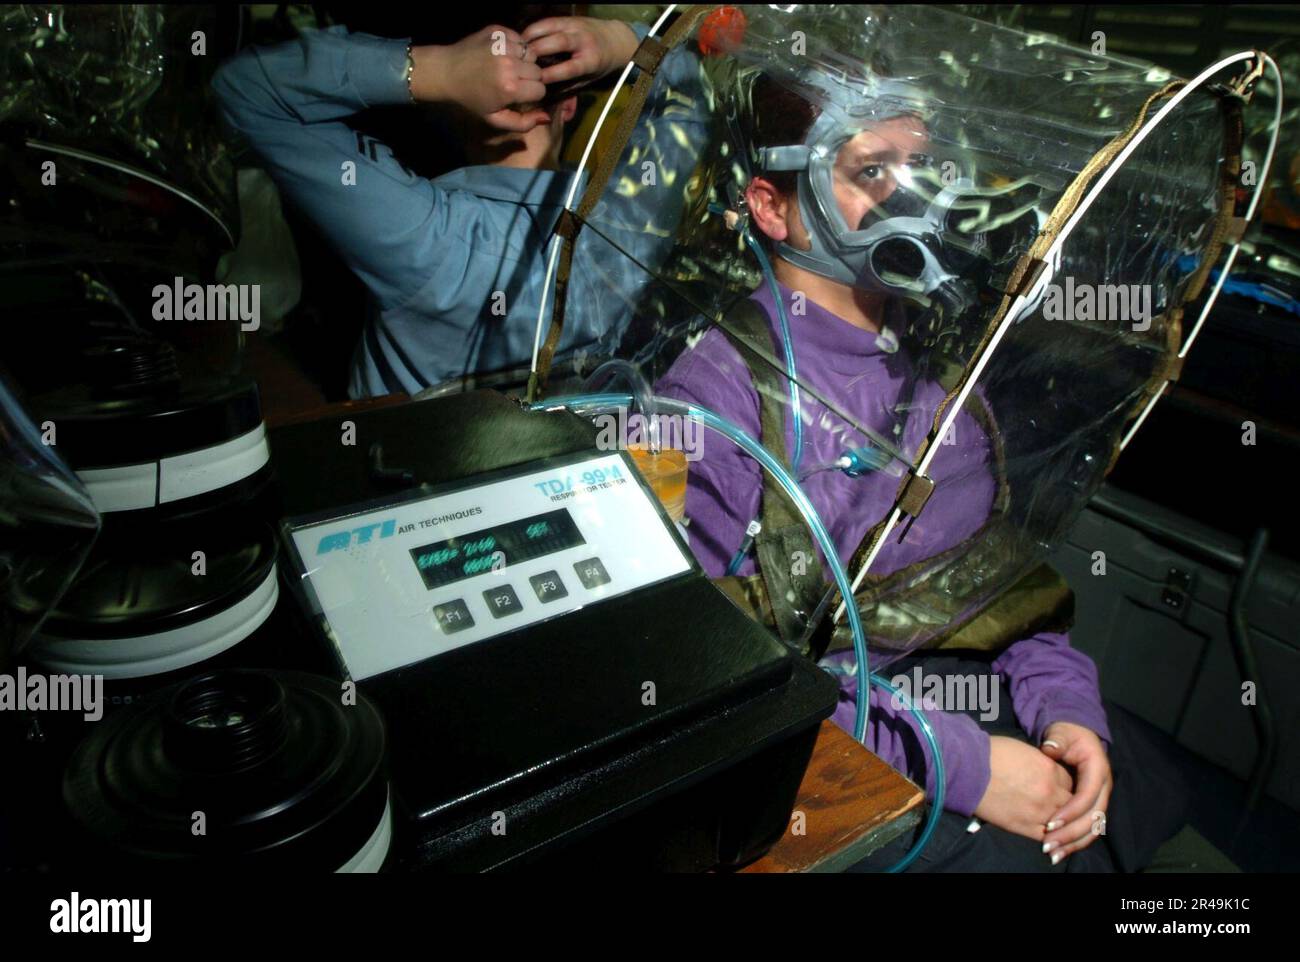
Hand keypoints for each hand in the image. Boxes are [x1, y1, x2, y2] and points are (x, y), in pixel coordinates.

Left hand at [411, 25, 548, 131]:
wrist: (446, 72)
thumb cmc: (471, 99)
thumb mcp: (494, 118)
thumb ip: (522, 123)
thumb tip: (546, 117)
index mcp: (509, 88)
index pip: (540, 89)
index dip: (532, 94)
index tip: (519, 94)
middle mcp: (509, 64)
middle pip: (538, 71)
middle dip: (529, 77)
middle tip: (513, 80)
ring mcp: (503, 45)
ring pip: (531, 53)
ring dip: (523, 61)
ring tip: (508, 67)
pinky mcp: (498, 31)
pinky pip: (520, 39)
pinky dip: (516, 46)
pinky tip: (502, 54)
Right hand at [521, 16, 638, 90]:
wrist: (615, 40)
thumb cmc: (600, 65)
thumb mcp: (590, 80)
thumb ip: (571, 89)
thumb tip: (553, 104)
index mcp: (591, 60)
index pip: (570, 67)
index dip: (552, 74)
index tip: (537, 81)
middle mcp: (584, 41)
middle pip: (559, 42)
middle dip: (538, 51)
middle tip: (521, 62)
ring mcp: (575, 27)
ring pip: (551, 28)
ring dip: (532, 37)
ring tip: (517, 49)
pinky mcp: (568, 19)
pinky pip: (547, 21)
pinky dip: (534, 29)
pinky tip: (523, 38)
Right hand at [974, 735, 1074, 842]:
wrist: (968, 767)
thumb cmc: (991, 753)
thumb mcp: (1025, 751)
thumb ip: (1042, 764)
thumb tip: (1046, 773)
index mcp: (1050, 770)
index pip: (1072, 783)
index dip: (1066, 786)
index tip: (1059, 788)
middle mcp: (1049, 792)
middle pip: (1071, 804)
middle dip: (1067, 804)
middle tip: (1057, 804)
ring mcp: (1038, 811)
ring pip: (1063, 823)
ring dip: (1059, 822)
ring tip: (1054, 821)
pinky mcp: (1023, 826)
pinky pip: (1046, 835)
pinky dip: (1049, 835)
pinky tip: (1047, 833)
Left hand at [1039, 721, 1112, 863]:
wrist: (1077, 736)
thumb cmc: (1067, 734)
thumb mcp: (1062, 732)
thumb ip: (1057, 739)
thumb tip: (1051, 749)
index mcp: (1098, 769)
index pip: (1088, 795)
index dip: (1071, 810)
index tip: (1051, 822)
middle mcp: (1104, 786)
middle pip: (1093, 816)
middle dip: (1071, 832)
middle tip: (1048, 844)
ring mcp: (1100, 798)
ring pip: (1093, 827)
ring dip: (1074, 842)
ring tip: (1053, 853)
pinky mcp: (1093, 805)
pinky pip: (1088, 827)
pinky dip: (1075, 840)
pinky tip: (1060, 850)